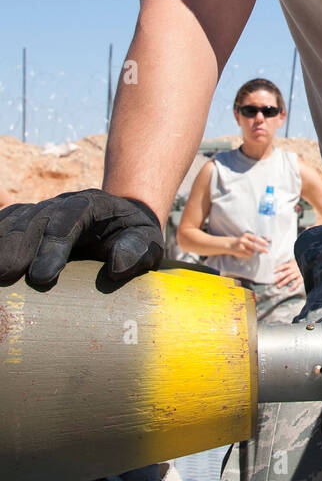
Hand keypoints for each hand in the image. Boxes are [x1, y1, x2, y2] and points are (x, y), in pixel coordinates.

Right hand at [0, 188, 163, 289]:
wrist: (120, 222)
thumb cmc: (135, 237)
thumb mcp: (148, 242)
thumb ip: (138, 250)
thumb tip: (117, 266)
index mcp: (94, 204)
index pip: (70, 217)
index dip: (53, 245)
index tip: (42, 277)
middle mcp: (64, 204)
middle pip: (37, 218)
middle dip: (18, 246)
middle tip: (5, 275)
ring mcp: (44, 210)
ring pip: (17, 221)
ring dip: (2, 244)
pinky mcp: (28, 222)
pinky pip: (7, 224)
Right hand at [227, 231, 269, 258]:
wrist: (229, 244)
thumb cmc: (241, 241)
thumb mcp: (247, 238)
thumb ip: (255, 240)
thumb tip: (265, 240)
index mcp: (247, 235)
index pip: (255, 238)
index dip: (262, 241)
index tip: (267, 244)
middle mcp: (243, 240)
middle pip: (254, 246)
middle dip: (261, 249)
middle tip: (267, 251)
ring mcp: (241, 246)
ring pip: (251, 252)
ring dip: (253, 252)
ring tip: (249, 251)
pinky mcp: (239, 251)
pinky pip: (248, 254)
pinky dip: (249, 254)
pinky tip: (245, 252)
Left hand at [273, 257, 303, 291]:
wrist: (311, 263)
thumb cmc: (302, 263)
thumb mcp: (296, 261)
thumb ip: (290, 262)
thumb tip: (283, 266)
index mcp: (292, 264)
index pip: (284, 266)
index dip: (279, 268)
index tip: (274, 271)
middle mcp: (294, 269)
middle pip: (285, 273)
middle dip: (279, 278)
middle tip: (274, 282)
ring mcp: (298, 273)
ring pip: (289, 278)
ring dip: (283, 282)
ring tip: (278, 286)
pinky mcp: (302, 277)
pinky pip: (297, 282)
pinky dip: (294, 286)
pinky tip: (290, 290)